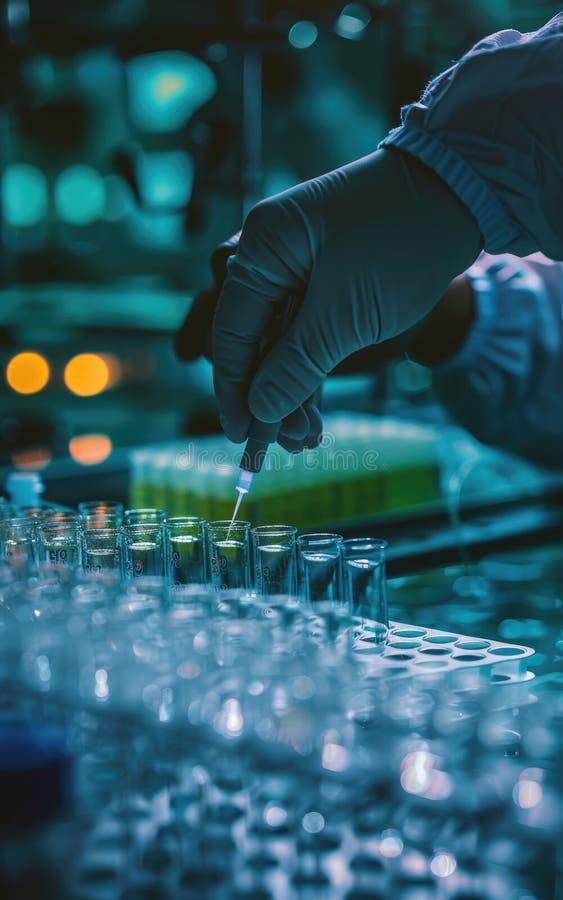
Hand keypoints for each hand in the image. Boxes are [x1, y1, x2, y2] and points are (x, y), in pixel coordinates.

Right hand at [211, 148, 479, 442]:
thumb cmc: (401, 242)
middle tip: (284, 448)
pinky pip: (306, 334)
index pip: (231, 332)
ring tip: (307, 441)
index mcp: (263, 250)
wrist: (463, 194)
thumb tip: (258, 410)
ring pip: (282, 344)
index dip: (234, 388)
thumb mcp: (344, 313)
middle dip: (269, 398)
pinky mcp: (327, 281)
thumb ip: (295, 365)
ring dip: (292, 392)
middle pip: (255, 343)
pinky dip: (311, 371)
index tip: (241, 434)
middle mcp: (272, 257)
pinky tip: (313, 414)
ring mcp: (299, 269)